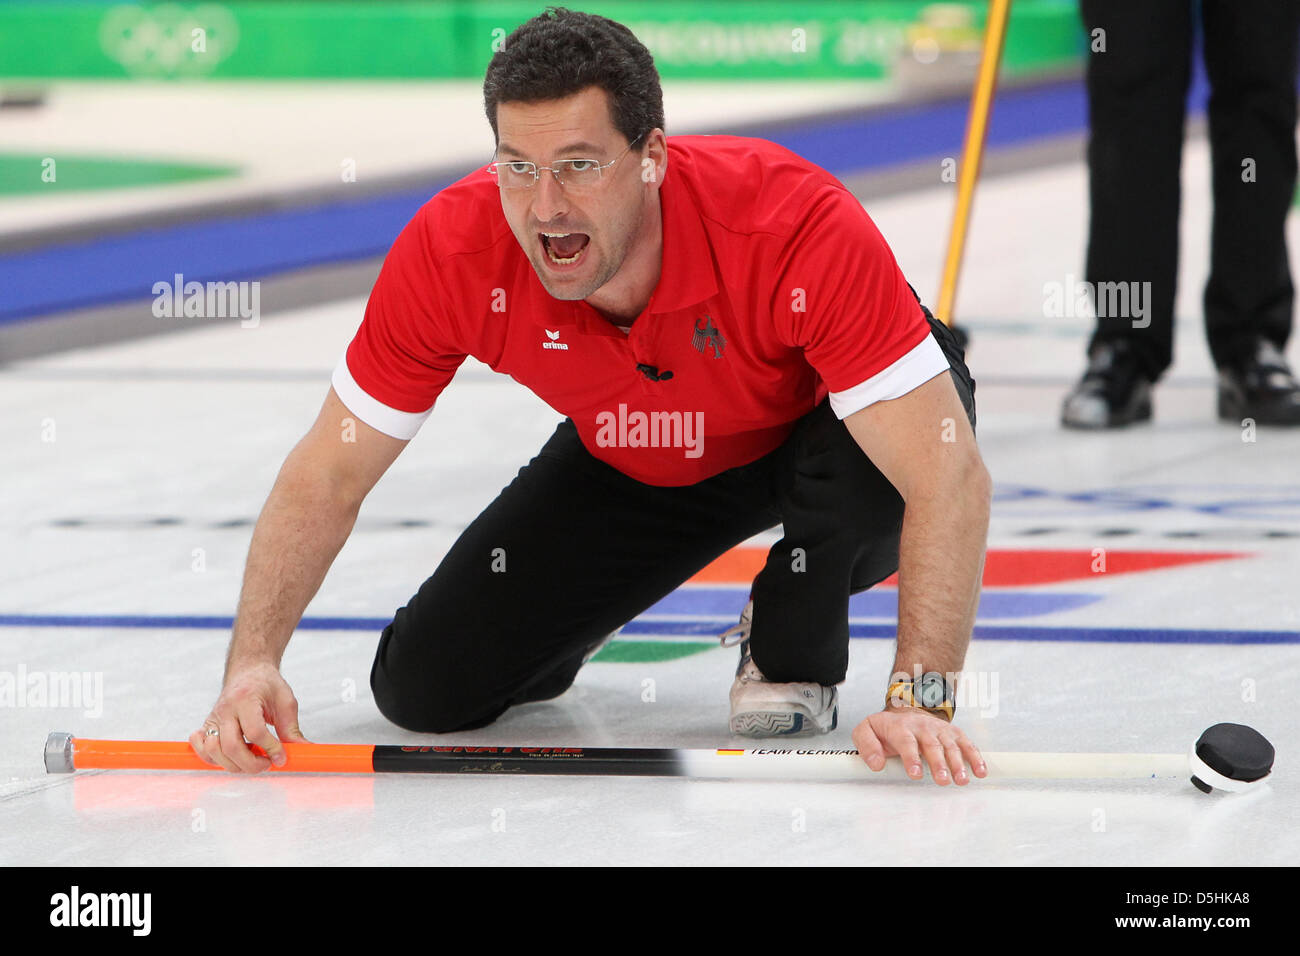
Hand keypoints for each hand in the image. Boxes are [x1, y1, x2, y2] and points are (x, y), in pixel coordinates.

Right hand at [189, 660, 308, 772]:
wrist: (249, 672)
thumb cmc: (267, 685)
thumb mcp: (286, 702)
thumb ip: (291, 728)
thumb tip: (303, 749)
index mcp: (246, 699)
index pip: (255, 731)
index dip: (270, 748)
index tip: (281, 757)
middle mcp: (225, 710)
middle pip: (231, 746)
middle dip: (251, 763)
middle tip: (267, 763)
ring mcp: (213, 719)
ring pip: (214, 752)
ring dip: (235, 765)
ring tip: (253, 760)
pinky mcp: (207, 727)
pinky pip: (202, 750)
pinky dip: (214, 760)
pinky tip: (232, 758)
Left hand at [852, 707, 985, 785]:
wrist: (905, 712)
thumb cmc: (886, 729)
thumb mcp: (866, 731)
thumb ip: (866, 746)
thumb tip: (876, 765)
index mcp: (900, 727)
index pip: (906, 742)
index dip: (912, 758)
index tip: (916, 774)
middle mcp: (922, 727)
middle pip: (932, 744)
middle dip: (938, 763)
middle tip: (943, 780)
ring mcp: (939, 730)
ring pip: (951, 745)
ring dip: (958, 763)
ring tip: (962, 780)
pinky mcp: (953, 734)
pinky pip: (966, 744)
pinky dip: (975, 757)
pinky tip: (980, 771)